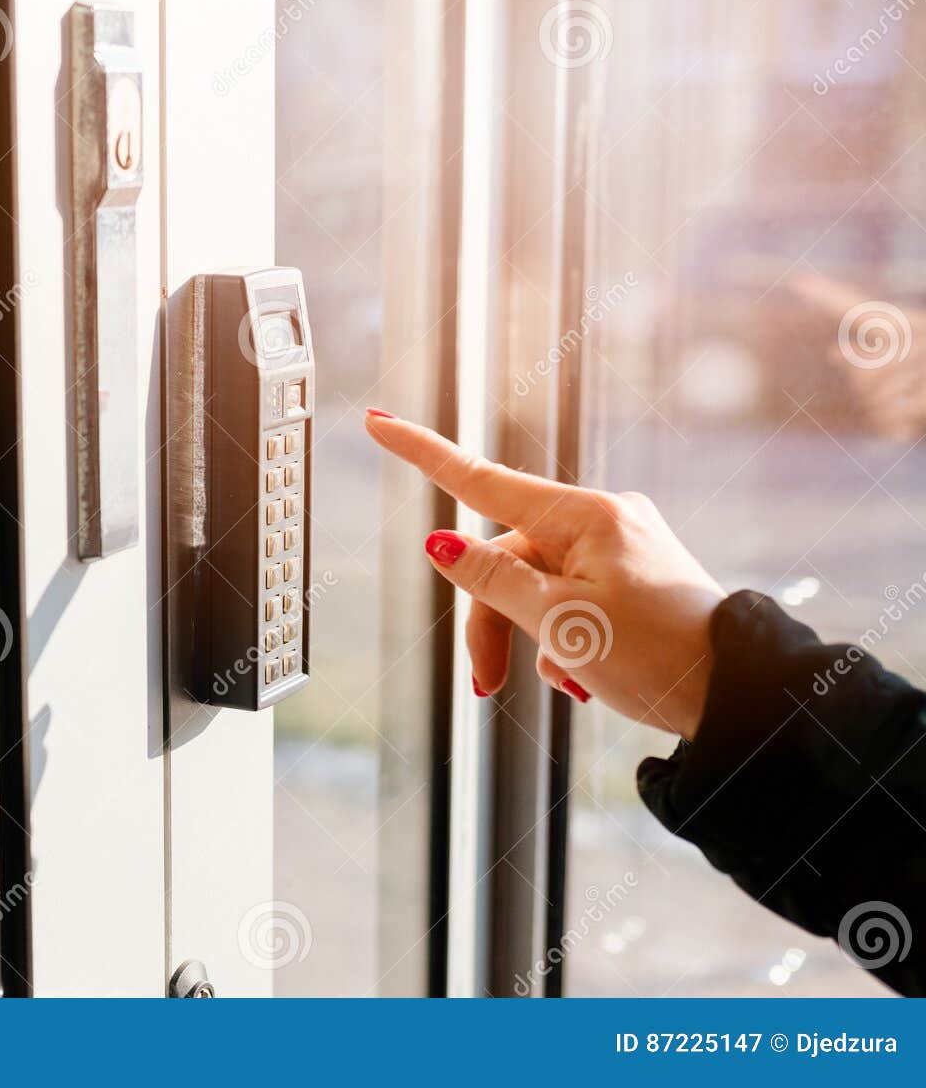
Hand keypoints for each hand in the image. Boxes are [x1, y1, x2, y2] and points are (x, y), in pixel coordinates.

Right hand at [364, 410, 724, 738]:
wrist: (740, 697)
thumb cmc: (658, 656)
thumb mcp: (559, 622)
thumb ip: (491, 579)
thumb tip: (440, 542)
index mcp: (585, 517)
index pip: (481, 481)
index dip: (423, 452)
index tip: (378, 421)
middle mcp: (602, 520)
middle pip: (506, 557)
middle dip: (491, 618)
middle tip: (487, 683)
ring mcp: (620, 548)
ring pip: (535, 585)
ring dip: (529, 635)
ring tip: (560, 680)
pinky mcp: (634, 577)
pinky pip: (571, 598)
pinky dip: (563, 637)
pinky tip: (584, 675)